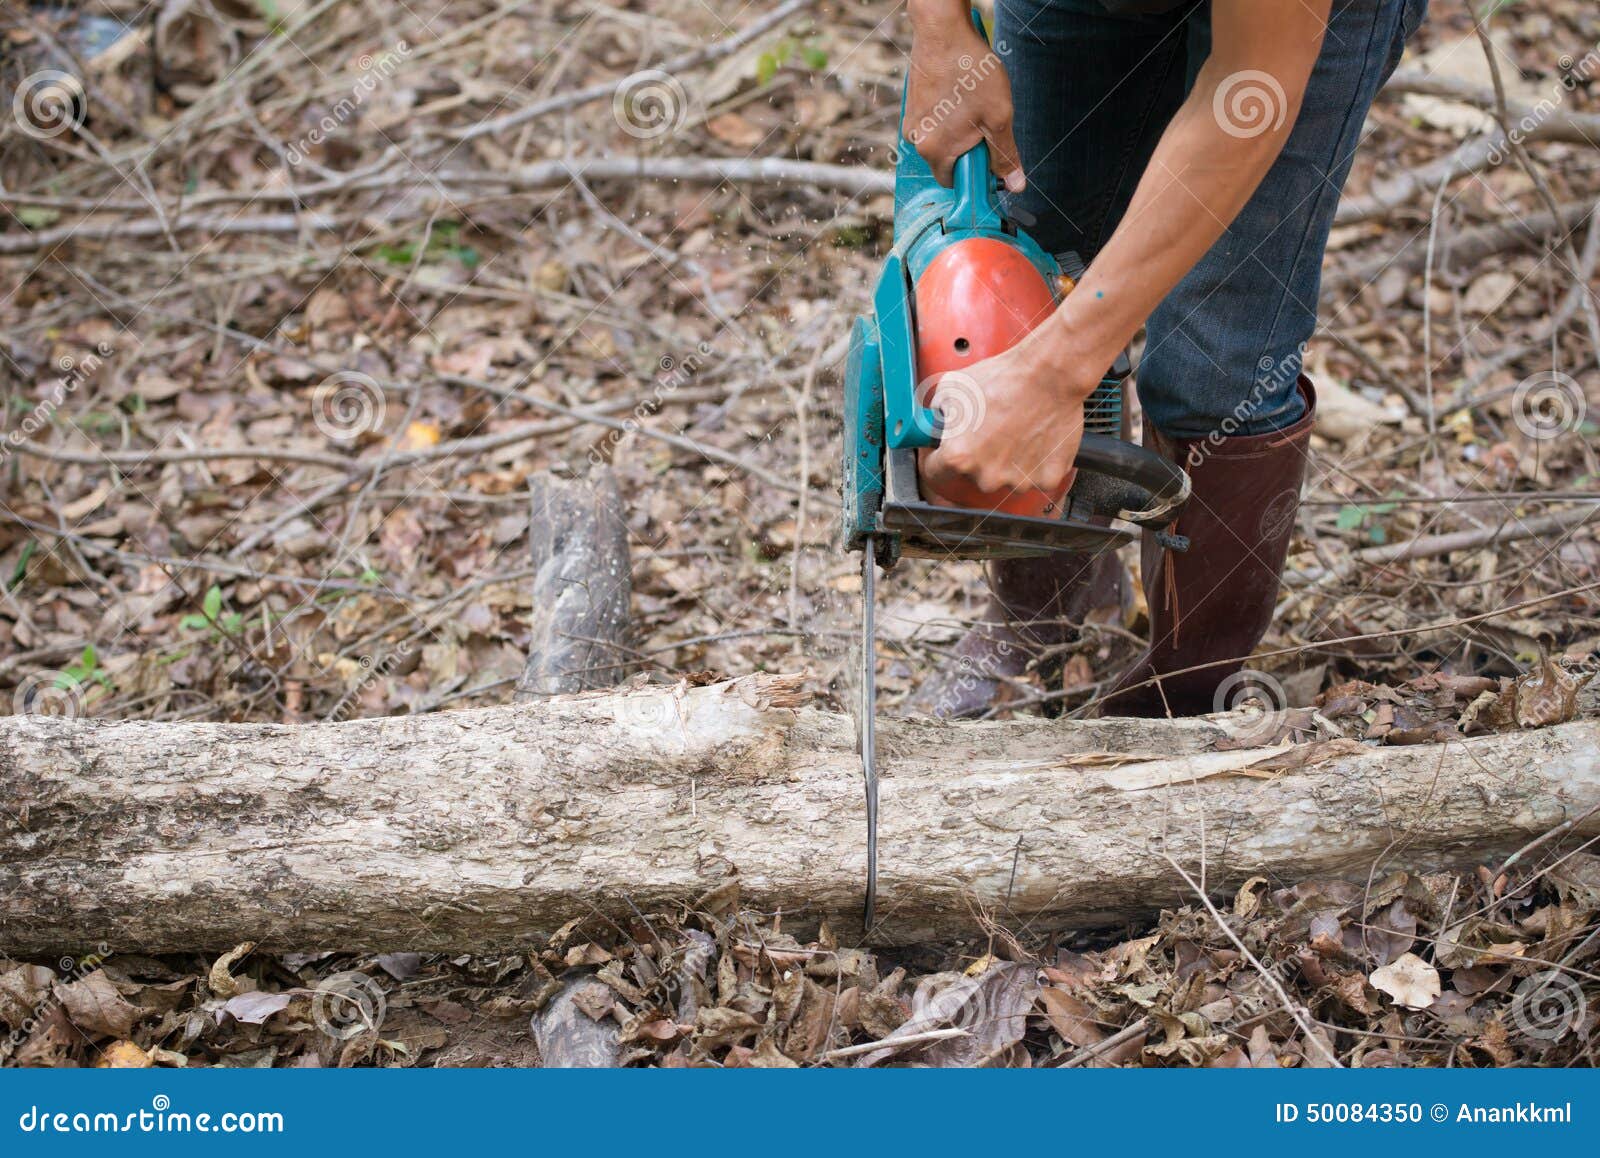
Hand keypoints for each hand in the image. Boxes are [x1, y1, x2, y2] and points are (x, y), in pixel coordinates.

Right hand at [904, 1, 1022, 190]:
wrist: (943, 30)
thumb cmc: (970, 71)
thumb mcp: (998, 117)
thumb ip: (1005, 155)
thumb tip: (1015, 185)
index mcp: (935, 151)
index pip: (954, 182)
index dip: (975, 173)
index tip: (989, 157)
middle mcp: (916, 140)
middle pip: (948, 159)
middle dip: (968, 147)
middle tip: (985, 122)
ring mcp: (912, 121)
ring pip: (942, 138)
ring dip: (960, 128)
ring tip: (974, 102)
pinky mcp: (912, 104)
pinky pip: (935, 120)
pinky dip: (950, 113)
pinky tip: (962, 92)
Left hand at [919, 333, 1095, 508]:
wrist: (1048, 374)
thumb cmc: (1004, 378)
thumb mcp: (952, 387)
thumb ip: (938, 411)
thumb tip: (938, 419)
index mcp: (959, 458)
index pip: (935, 472)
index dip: (939, 458)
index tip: (945, 453)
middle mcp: (987, 476)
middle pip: (975, 475)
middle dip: (980, 457)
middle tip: (992, 430)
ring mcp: (1018, 481)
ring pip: (1008, 478)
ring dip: (1010, 461)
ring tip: (1017, 430)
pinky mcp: (1046, 478)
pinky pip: (1037, 476)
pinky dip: (1038, 462)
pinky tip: (1037, 438)